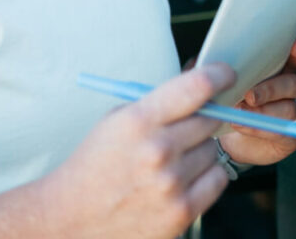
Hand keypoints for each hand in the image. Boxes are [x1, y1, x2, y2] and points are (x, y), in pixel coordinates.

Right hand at [37, 64, 234, 238]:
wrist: (69, 220)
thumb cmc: (93, 168)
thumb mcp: (116, 122)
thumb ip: (158, 104)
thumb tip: (201, 88)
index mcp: (139, 121)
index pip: (197, 86)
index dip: (218, 75)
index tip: (225, 75)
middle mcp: (158, 150)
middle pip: (211, 118)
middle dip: (200, 121)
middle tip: (181, 132)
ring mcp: (172, 183)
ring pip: (214, 149)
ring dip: (199, 152)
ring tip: (169, 164)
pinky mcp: (182, 211)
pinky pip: (218, 178)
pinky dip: (205, 177)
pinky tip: (181, 181)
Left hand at [216, 36, 295, 165]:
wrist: (227, 140)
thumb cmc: (228, 102)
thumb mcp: (219, 82)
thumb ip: (214, 70)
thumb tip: (199, 62)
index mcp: (283, 66)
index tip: (293, 47)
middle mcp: (295, 86)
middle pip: (295, 82)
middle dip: (272, 88)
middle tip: (249, 95)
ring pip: (292, 107)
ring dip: (266, 110)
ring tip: (243, 112)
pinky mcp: (293, 134)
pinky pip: (286, 130)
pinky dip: (262, 128)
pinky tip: (243, 125)